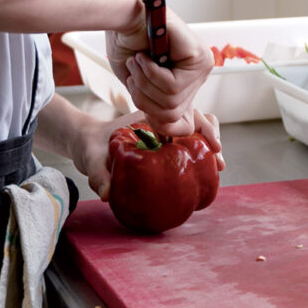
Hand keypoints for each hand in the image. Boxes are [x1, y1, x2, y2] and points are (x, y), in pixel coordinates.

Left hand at [80, 108, 223, 201]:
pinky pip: (187, 144)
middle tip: (219, 163)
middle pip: (197, 120)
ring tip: (217, 169)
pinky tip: (203, 172)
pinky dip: (198, 155)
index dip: (203, 127)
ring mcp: (165, 132)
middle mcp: (162, 121)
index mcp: (151, 117)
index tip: (212, 146)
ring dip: (208, 147)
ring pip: (196, 132)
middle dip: (212, 138)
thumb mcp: (91, 159)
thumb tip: (107, 194)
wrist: (88, 144)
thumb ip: (98, 175)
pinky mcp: (164, 145)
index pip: (185, 113)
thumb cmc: (91, 147)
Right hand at [106, 6, 213, 135]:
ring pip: (171, 101)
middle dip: (144, 94)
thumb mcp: (139, 84)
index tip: (139, 94)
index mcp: (186, 81)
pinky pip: (173, 86)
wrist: (122, 14)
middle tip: (135, 69)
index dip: (153, 114)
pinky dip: (150, 73)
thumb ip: (154, 106)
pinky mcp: (199, 56)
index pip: (177, 120)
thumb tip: (171, 132)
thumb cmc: (127, 43)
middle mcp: (199, 73)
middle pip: (171, 112)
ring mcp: (202, 64)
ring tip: (139, 60)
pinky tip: (145, 55)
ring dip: (145, 82)